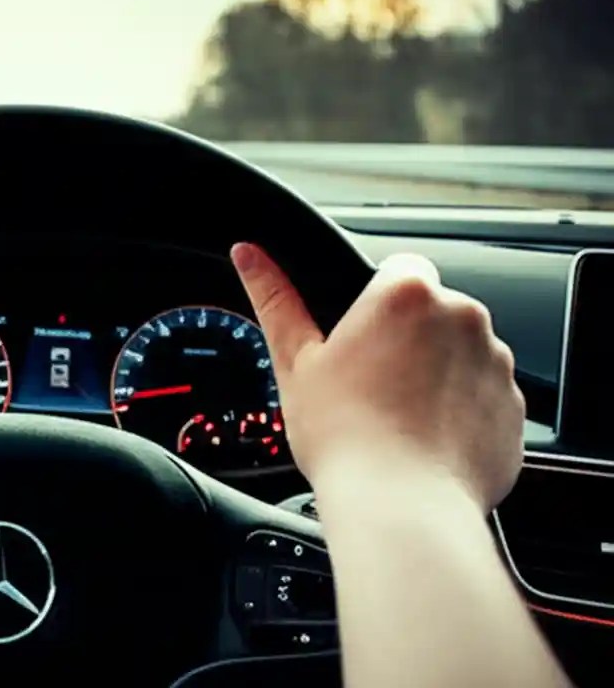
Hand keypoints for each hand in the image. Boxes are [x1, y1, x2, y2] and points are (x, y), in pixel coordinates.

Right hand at [231, 244, 523, 512]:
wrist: (402, 508)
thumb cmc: (346, 437)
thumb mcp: (295, 363)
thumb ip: (274, 298)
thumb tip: (249, 255)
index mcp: (406, 295)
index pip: (398, 269)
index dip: (374, 303)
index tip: (358, 341)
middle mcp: (463, 317)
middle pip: (430, 313)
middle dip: (405, 341)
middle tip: (368, 386)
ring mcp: (496, 363)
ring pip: (458, 354)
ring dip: (434, 375)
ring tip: (396, 420)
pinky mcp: (515, 408)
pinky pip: (483, 397)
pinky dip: (459, 413)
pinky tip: (424, 441)